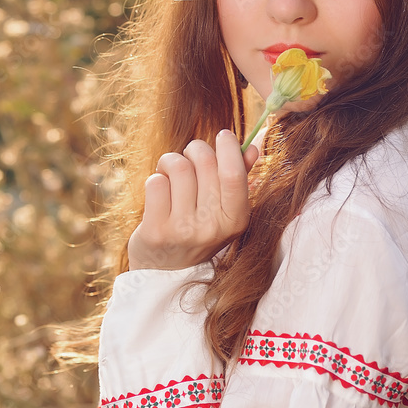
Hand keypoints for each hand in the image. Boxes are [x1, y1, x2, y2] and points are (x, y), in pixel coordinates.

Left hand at [127, 130, 258, 271]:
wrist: (164, 272)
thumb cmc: (197, 229)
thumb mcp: (223, 210)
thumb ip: (239, 177)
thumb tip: (252, 147)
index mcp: (235, 220)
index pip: (234, 174)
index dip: (228, 147)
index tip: (223, 135)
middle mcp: (212, 227)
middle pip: (204, 162)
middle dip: (195, 150)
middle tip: (189, 157)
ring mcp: (184, 231)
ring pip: (178, 167)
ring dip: (171, 161)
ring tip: (169, 172)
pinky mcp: (156, 232)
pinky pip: (155, 183)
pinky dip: (155, 179)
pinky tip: (159, 191)